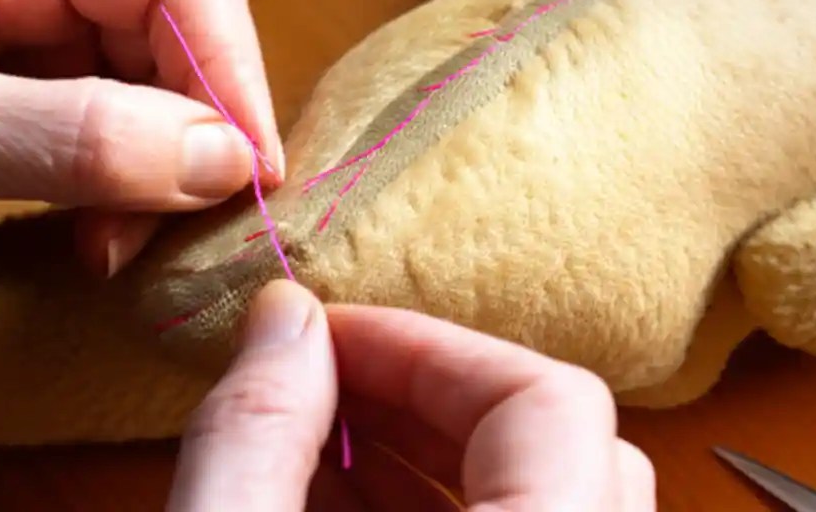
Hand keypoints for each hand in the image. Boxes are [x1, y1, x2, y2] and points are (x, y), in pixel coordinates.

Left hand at [0, 0, 283, 319]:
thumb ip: (76, 138)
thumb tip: (226, 158)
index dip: (227, 66)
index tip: (248, 168)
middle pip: (176, 40)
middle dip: (196, 130)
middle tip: (196, 219)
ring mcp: (25, 59)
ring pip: (158, 102)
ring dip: (166, 175)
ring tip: (127, 243)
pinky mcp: (18, 129)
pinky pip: (116, 152)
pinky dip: (129, 201)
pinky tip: (101, 245)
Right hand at [168, 280, 656, 510]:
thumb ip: (254, 437)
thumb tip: (284, 321)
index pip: (546, 405)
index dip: (428, 349)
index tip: (327, 336)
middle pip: (561, 442)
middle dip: (431, 395)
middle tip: (328, 380)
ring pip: (547, 497)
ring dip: (433, 454)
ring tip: (324, 440)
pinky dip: (441, 510)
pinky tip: (338, 503)